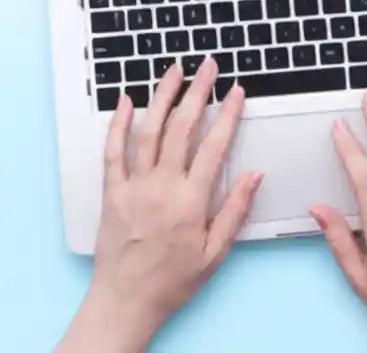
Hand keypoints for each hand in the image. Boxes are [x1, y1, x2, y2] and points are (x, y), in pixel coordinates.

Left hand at [57, 59, 261, 352]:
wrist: (125, 301)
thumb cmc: (172, 282)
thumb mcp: (215, 253)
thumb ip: (235, 210)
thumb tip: (253, 174)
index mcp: (190, 201)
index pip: (213, 146)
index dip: (227, 114)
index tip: (236, 92)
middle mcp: (161, 187)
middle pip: (181, 128)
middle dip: (197, 92)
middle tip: (209, 66)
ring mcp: (133, 186)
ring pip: (149, 131)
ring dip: (162, 96)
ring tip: (174, 70)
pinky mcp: (112, 192)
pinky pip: (113, 151)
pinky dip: (119, 123)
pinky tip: (126, 101)